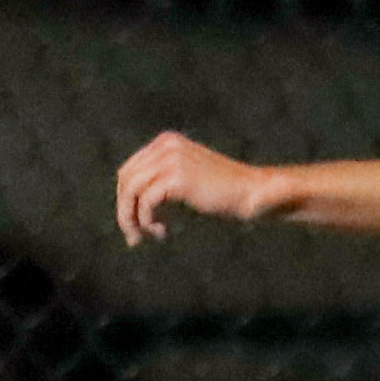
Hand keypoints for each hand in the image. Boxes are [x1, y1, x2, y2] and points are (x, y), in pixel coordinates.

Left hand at [115, 131, 274, 244]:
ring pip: (131, 190)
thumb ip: (160, 185)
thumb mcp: (188, 182)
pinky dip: (147, 221)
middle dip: (125, 210)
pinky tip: (164, 232)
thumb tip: (127, 212)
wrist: (255, 194)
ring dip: (131, 218)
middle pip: (125, 179)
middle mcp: (165, 146)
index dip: (126, 199)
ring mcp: (170, 159)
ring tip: (145, 237)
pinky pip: (145, 201)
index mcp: (167, 143)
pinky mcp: (176, 177)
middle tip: (135, 237)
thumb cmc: (225, 195)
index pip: (129, 170)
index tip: (136, 225)